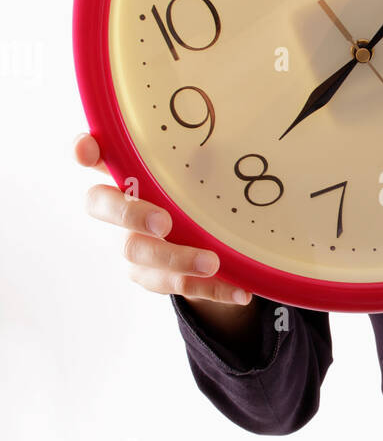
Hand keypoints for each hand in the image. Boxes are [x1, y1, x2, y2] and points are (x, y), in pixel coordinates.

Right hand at [73, 132, 251, 306]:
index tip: (87, 149)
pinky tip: (240, 292)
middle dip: (130, 214)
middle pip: (102, 206)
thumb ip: (203, 160)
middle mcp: (120, 207)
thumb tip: (222, 151)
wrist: (206, 241)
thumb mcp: (203, 174)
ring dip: (176, 259)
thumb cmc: (197, 193)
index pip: (96, 156)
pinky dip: (211, 289)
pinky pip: (176, 285)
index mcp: (129, 172)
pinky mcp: (151, 276)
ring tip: (212, 262)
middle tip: (163, 223)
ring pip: (138, 253)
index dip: (85, 152)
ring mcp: (130, 243)